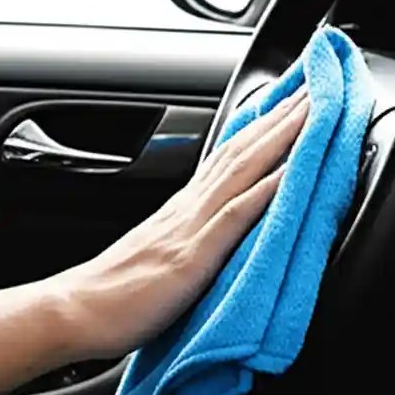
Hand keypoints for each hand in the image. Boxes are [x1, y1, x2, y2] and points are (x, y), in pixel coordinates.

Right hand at [52, 89, 308, 359]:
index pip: (233, 154)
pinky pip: (236, 216)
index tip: (296, 99)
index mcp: (186, 207)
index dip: (266, 124)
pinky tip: (291, 172)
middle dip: (284, 115)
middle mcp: (191, 206)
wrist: (75, 312)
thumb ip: (191, 236)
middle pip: (244, 149)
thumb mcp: (163, 254)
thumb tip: (220, 230)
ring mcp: (192, 227)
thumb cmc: (116, 292)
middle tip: (318, 83)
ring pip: (244, 169)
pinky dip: (266, 189)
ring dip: (282, 136)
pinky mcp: (193, 257)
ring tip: (314, 108)